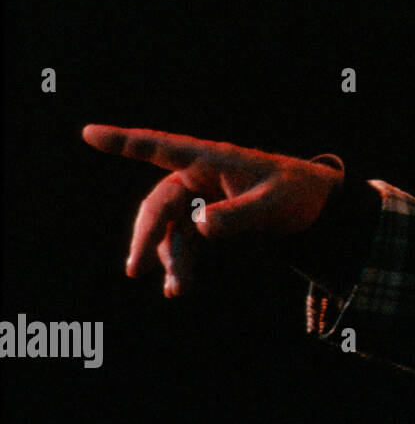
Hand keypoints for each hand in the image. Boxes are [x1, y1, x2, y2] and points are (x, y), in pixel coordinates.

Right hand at [82, 125, 342, 296]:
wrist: (316, 207)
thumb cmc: (296, 193)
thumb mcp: (273, 203)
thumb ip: (239, 214)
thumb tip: (200, 225)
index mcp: (212, 159)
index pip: (162, 148)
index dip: (124, 141)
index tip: (89, 133)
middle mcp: (199, 176)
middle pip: (161, 203)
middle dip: (148, 235)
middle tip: (136, 268)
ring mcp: (201, 199)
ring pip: (169, 228)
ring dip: (167, 258)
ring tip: (175, 290)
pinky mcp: (206, 220)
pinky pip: (183, 241)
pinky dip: (179, 262)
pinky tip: (176, 288)